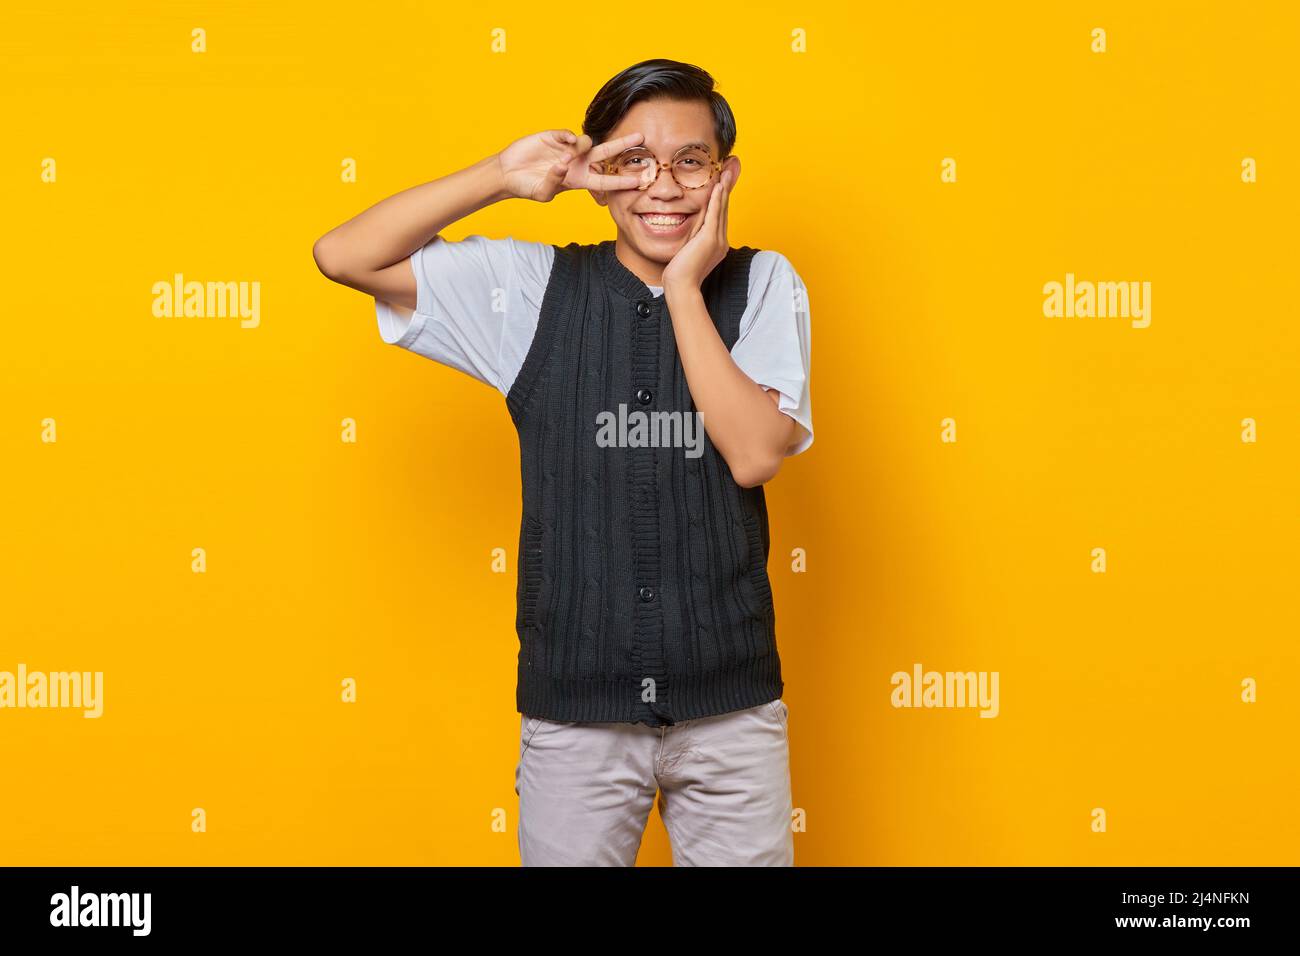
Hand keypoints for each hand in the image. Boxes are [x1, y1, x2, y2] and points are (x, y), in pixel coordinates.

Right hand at [497, 129, 644, 201]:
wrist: (508, 173)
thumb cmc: (527, 187)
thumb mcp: (542, 192)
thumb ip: (554, 182)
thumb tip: (563, 165)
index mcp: (579, 180)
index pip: (605, 180)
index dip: (621, 180)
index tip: (639, 180)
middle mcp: (577, 163)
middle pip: (606, 153)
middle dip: (623, 145)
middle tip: (641, 137)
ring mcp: (567, 148)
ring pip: (587, 143)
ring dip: (581, 148)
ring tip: (565, 157)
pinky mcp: (555, 137)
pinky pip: (569, 134)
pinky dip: (570, 137)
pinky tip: (566, 143)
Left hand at [662, 165, 734, 290]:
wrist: (681, 287)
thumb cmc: (679, 274)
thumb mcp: (686, 252)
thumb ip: (689, 240)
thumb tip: (687, 235)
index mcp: (716, 243)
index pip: (718, 213)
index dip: (722, 194)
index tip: (724, 177)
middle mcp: (720, 240)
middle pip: (724, 207)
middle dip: (728, 185)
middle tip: (733, 165)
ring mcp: (717, 239)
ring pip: (721, 208)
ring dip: (725, 187)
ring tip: (728, 169)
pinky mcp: (709, 239)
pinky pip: (714, 214)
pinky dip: (717, 199)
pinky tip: (718, 185)